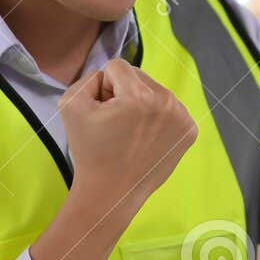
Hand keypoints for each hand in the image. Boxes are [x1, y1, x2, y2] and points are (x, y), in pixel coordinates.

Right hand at [33, 60, 197, 259]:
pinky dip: (157, 119)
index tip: (103, 113)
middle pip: (139, 77)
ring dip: (141, 105)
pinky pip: (169, 109)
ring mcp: (183, 118)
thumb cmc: (90, 151)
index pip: (117, 67)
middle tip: (116, 125)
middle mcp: (167, 103)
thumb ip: (88, 77)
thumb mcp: (70, 103)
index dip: (103, 88)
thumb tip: (111, 76)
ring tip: (130, 133)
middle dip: (124, 93)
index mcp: (140, 96)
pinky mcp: (189, 132)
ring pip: (155, 92)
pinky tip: (146, 139)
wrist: (111, 193)